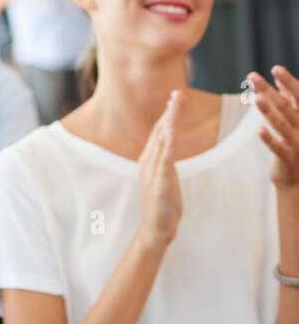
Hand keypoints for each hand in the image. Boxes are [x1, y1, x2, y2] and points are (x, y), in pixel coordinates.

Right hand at [137, 90, 182, 250]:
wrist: (155, 230)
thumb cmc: (163, 207)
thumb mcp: (165, 179)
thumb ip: (166, 162)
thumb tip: (169, 148)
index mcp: (149, 161)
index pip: (159, 132)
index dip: (167, 114)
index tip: (175, 98)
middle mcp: (147, 163)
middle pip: (159, 132)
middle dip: (169, 112)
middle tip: (177, 93)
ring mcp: (151, 173)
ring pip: (161, 142)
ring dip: (168, 122)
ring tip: (175, 105)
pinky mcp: (158, 184)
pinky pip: (164, 161)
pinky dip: (166, 145)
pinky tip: (171, 131)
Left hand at [249, 67, 298, 189]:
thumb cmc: (298, 144)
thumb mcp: (297, 121)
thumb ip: (291, 101)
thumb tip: (281, 81)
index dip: (289, 82)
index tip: (275, 68)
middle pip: (286, 106)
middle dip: (269, 90)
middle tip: (252, 76)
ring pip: (282, 125)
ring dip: (269, 112)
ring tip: (256, 98)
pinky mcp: (290, 159)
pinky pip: (279, 148)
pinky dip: (270, 139)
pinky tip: (258, 130)